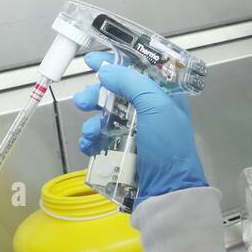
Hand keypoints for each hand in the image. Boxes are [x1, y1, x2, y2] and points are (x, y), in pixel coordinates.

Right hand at [74, 51, 207, 203]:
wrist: (167, 191)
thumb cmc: (167, 146)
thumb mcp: (156, 106)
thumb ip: (132, 82)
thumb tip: (106, 71)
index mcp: (163, 97)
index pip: (137, 71)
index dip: (115, 63)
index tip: (91, 60)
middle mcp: (149, 112)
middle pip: (115, 94)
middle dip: (96, 95)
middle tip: (84, 101)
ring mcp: (136, 134)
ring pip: (104, 118)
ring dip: (92, 121)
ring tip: (90, 132)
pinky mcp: (124, 153)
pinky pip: (101, 141)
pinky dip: (91, 141)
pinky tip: (89, 146)